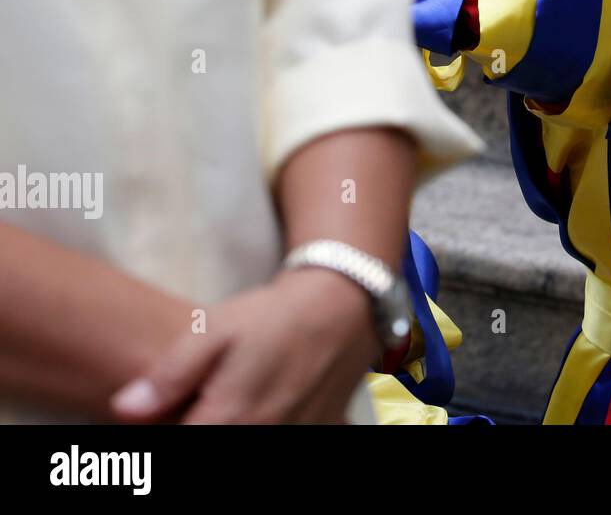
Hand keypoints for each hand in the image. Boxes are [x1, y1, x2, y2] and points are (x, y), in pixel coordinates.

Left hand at [109, 267, 378, 423]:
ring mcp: (293, 439)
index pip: (175, 448)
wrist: (344, 304)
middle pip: (211, 445)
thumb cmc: (274, 314)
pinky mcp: (318, 433)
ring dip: (234, 424)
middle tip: (201, 395)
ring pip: (248, 448)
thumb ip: (169, 374)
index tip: (164, 410)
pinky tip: (268, 399)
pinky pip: (284, 438)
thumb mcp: (215, 330)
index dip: (160, 433)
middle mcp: (263, 438)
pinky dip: (269, 422)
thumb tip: (123, 408)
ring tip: (235, 393)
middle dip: (194, 423)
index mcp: (229, 420)